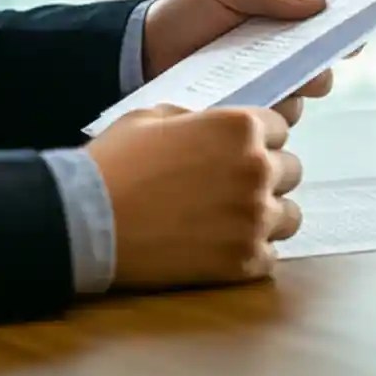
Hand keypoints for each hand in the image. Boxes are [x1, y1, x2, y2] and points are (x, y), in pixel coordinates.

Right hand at [87, 104, 302, 288]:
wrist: (85, 221)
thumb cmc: (115, 162)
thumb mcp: (155, 115)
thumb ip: (201, 119)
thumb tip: (219, 129)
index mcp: (241, 128)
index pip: (279, 129)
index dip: (256, 140)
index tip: (235, 152)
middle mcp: (258, 170)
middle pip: (290, 171)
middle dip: (264, 176)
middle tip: (229, 187)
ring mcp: (255, 218)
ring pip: (289, 216)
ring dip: (266, 216)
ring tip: (230, 220)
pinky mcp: (245, 260)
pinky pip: (271, 255)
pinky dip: (251, 253)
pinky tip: (222, 247)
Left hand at [142, 0, 350, 122]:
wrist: (136, 57)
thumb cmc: (179, 14)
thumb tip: (319, 4)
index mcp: (280, 15)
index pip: (325, 18)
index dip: (346, 23)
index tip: (358, 28)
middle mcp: (281, 53)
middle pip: (323, 64)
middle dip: (320, 65)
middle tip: (308, 65)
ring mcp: (267, 85)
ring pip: (303, 97)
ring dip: (290, 92)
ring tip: (261, 84)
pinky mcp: (250, 114)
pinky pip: (275, 120)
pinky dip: (266, 112)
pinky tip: (245, 102)